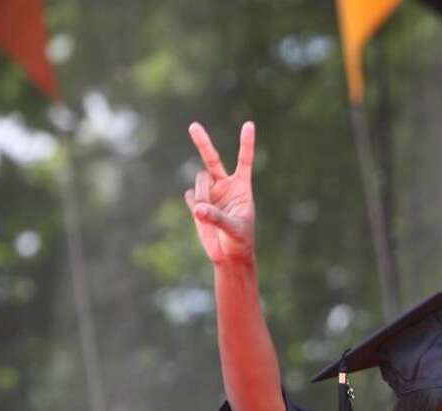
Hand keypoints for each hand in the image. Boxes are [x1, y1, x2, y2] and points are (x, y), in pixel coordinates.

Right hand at [184, 121, 255, 269]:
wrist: (229, 255)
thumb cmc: (240, 241)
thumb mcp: (234, 230)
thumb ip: (217, 218)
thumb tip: (198, 209)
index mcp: (242, 187)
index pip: (244, 161)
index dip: (246, 143)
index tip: (249, 124)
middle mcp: (225, 186)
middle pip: (212, 159)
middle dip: (202, 142)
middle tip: (193, 125)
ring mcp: (210, 193)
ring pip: (199, 180)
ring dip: (203, 194)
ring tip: (207, 214)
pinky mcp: (198, 202)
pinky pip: (192, 196)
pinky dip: (195, 205)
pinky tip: (202, 216)